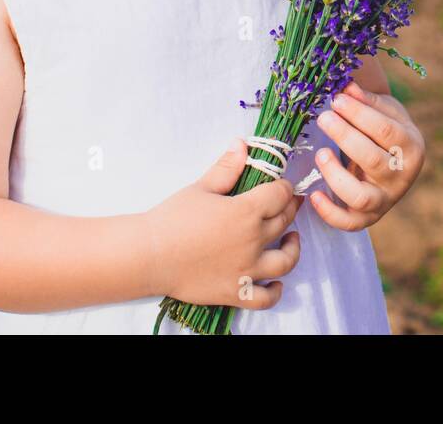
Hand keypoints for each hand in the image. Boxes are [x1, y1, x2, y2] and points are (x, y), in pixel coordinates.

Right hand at [143, 138, 303, 307]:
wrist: (149, 254)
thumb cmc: (172, 218)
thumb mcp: (201, 187)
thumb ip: (226, 167)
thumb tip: (242, 144)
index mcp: (247, 211)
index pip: (280, 195)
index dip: (284, 188)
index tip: (282, 186)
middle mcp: (253, 239)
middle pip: (284, 221)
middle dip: (290, 209)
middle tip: (289, 204)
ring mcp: (247, 269)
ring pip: (286, 261)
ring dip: (293, 248)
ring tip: (291, 239)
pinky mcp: (236, 291)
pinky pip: (265, 298)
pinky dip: (275, 292)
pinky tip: (277, 283)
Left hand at [309, 80, 424, 230]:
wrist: (394, 161)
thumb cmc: (385, 131)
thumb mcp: (384, 111)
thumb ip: (367, 100)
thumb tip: (346, 87)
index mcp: (411, 147)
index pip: (385, 130)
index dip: (359, 114)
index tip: (336, 100)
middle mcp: (401, 176)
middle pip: (372, 159)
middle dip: (344, 136)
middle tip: (323, 118)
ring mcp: (385, 200)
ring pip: (360, 196)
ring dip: (336, 176)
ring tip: (320, 154)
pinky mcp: (368, 217)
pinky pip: (349, 223)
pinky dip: (329, 213)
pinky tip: (313, 194)